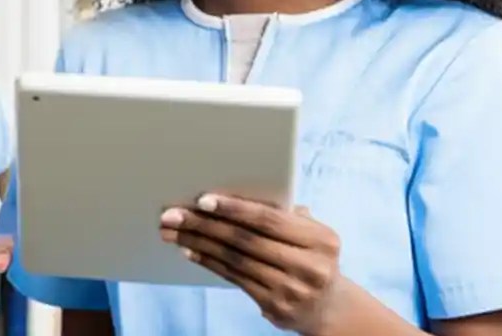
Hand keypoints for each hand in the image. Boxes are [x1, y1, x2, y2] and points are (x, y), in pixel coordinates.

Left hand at [160, 194, 344, 335]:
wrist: (328, 306)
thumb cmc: (310, 256)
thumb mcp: (310, 234)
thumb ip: (283, 214)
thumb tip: (232, 195)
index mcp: (320, 240)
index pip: (269, 219)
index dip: (234, 208)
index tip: (203, 200)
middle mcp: (309, 266)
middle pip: (246, 240)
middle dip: (205, 224)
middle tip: (173, 214)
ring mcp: (291, 289)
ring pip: (235, 260)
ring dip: (199, 243)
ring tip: (173, 231)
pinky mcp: (275, 307)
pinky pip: (234, 278)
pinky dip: (209, 262)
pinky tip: (191, 250)